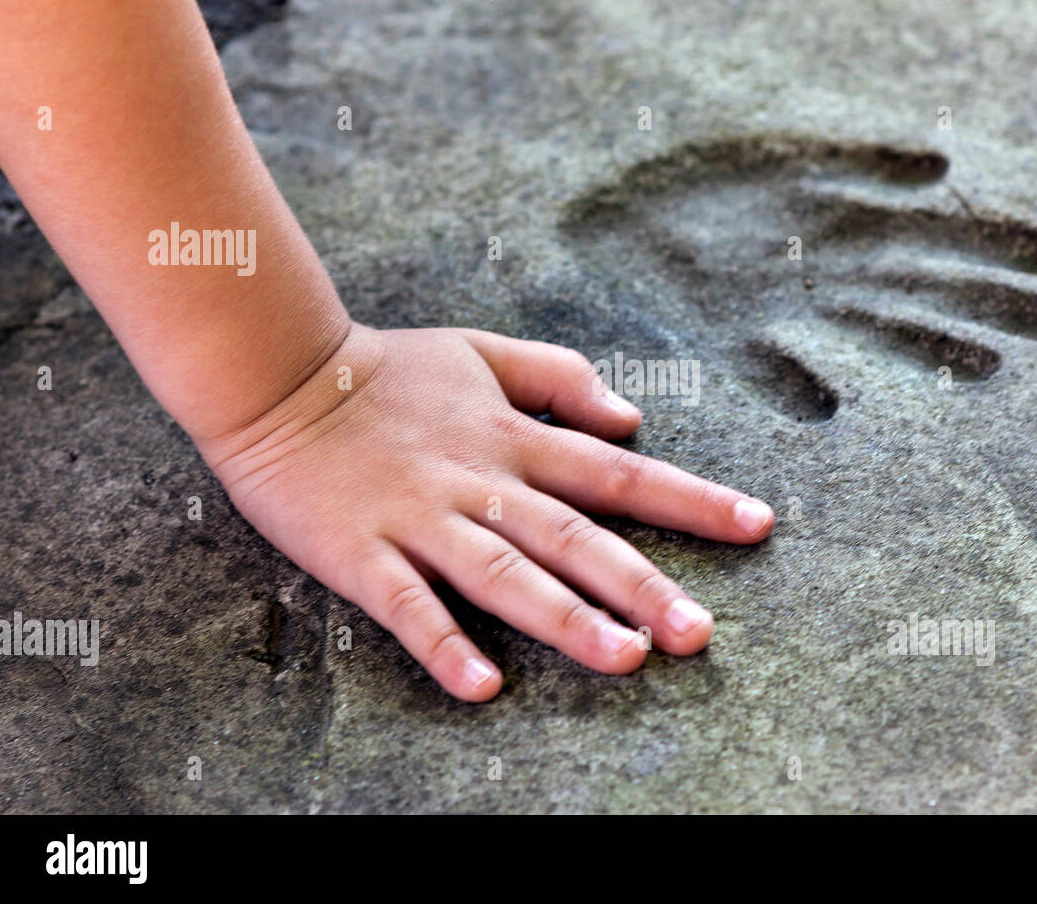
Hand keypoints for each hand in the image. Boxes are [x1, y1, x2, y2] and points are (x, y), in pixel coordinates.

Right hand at [197, 324, 774, 700]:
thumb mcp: (484, 350)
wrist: (278, 375)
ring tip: (624, 660)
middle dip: (642, 584)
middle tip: (699, 634)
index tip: (757, 525)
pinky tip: (483, 686)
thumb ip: (562, 377)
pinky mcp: (360, 552)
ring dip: (565, 618)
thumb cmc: (387, 370)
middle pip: (575, 537)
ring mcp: (421, 518)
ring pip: (505, 574)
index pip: (620, 472)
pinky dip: (443, 643)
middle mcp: (481, 481)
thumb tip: (632, 417)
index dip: (691, 499)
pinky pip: (407, 605)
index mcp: (515, 438)